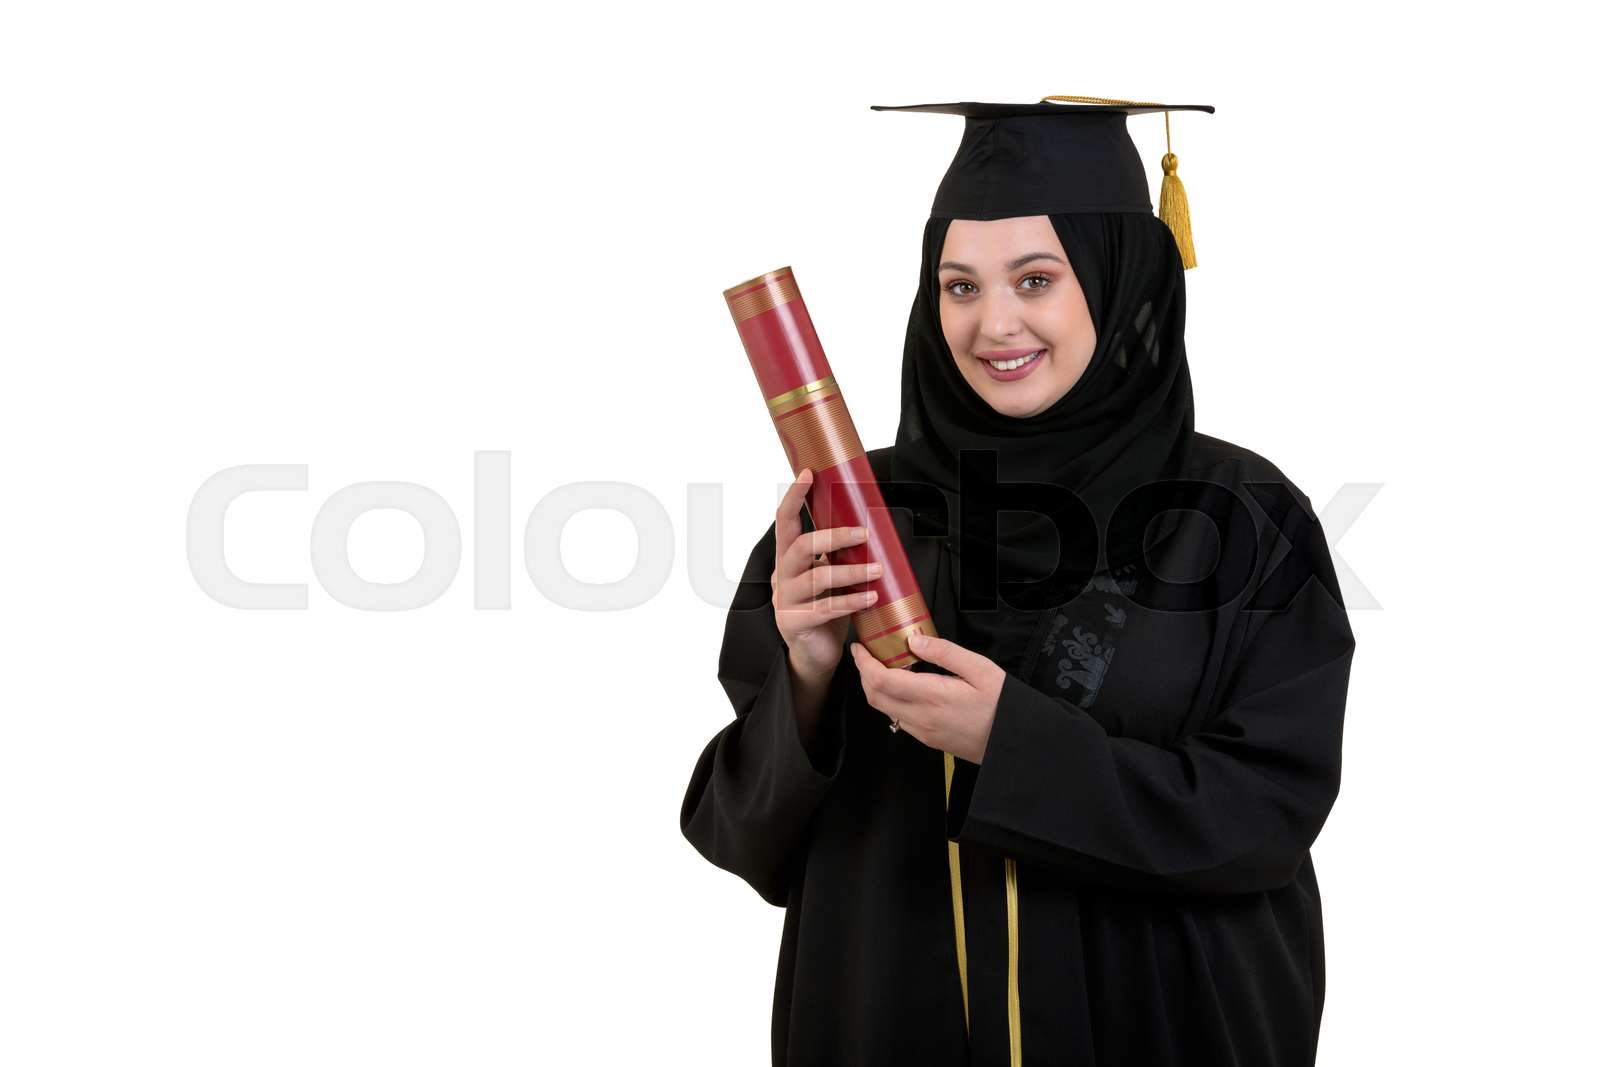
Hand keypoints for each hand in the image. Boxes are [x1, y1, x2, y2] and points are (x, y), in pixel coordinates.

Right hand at [772, 468, 883, 682]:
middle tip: (863, 533)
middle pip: (800, 546)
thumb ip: (834, 557)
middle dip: (833, 536)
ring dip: (850, 571)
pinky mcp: (795, 623)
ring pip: (816, 578)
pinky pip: (825, 608)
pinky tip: (870, 597)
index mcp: (787, 559)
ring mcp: (785, 601)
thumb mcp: (828, 578)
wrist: (814, 655)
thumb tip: (866, 528)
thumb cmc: (824, 611)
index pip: (784, 522)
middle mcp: (781, 576)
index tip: (809, 474)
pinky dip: (850, 600)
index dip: (793, 497)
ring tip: (877, 570)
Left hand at [850, 633, 1005, 763]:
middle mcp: (922, 718)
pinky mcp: (928, 739)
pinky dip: (890, 701)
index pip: (882, 680)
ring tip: (882, 667)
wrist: (1013, 742)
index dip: (863, 663)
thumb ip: (945, 652)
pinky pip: (899, 720)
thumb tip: (915, 640)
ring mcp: (923, 732)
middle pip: (875, 697)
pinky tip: (902, 687)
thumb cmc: (1002, 705)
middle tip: (865, 655)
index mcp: (932, 696)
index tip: (860, 648)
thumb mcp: (980, 668)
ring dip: (875, 688)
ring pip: (884, 710)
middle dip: (863, 674)